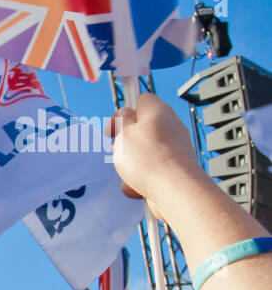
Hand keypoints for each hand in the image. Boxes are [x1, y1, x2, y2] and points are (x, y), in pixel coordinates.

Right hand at [106, 93, 204, 211]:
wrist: (174, 190)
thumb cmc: (148, 159)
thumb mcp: (125, 133)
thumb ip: (122, 121)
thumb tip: (126, 114)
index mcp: (158, 111)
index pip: (141, 100)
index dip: (124, 111)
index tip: (114, 127)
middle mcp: (169, 127)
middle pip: (140, 128)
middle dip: (125, 140)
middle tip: (118, 148)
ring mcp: (173, 148)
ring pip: (143, 151)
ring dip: (130, 162)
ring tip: (128, 171)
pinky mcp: (173, 168)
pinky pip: (150, 170)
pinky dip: (140, 178)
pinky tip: (137, 186)